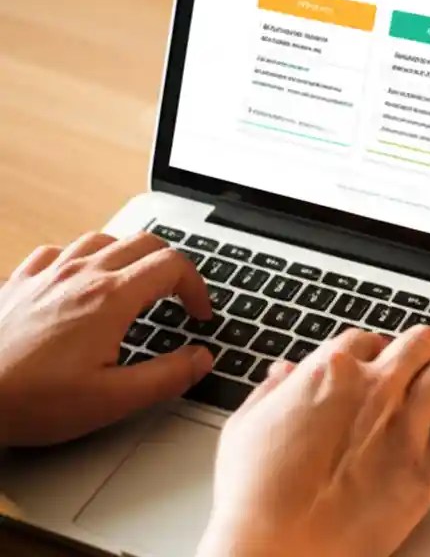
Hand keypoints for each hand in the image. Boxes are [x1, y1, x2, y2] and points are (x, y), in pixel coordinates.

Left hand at [0, 232, 213, 446]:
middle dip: (172, 267)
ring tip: (136, 285)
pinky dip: (82, 259)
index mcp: (109, 299)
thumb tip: (200, 359)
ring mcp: (46, 274)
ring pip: (102, 239)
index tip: (198, 315)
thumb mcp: (112, 400)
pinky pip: (59, 251)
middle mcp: (79, 275)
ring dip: (129, 257)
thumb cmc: (29, 400)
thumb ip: (166, 377)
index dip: (197, 288)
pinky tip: (80, 281)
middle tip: (177, 298)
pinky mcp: (19, 282)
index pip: (172, 266)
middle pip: (144, 243)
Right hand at [197, 326, 429, 556]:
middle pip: (418, 342)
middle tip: (422, 363)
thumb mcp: (246, 429)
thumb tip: (284, 375)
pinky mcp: (428, 468)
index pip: (366, 339)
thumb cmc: (254, 496)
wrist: (276, 547)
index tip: (374, 362)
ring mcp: (406, 426)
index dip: (372, 350)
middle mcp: (375, 389)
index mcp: (330, 373)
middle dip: (421, 350)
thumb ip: (271, 394)